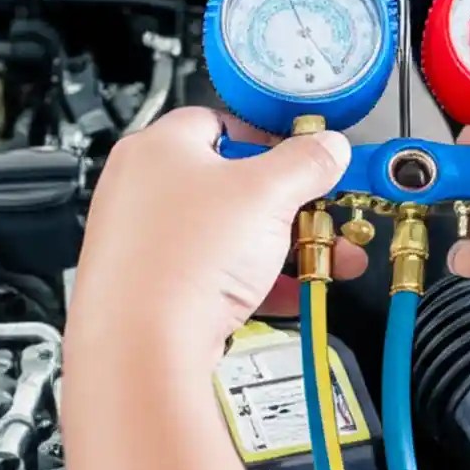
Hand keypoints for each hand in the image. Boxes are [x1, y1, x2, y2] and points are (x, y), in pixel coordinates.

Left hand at [65, 107, 367, 365]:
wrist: (141, 346)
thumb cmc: (182, 260)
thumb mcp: (268, 195)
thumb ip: (307, 162)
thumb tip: (328, 147)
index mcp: (159, 147)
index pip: (223, 122)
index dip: (270, 140)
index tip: (306, 160)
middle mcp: (143, 189)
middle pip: (233, 183)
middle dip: (290, 206)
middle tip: (322, 218)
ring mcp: (145, 241)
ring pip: (229, 234)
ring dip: (283, 247)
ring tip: (321, 261)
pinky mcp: (154, 287)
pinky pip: (215, 273)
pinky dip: (256, 280)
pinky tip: (291, 294)